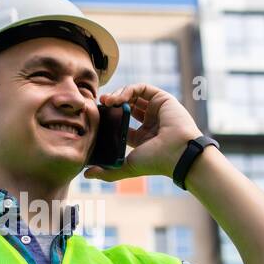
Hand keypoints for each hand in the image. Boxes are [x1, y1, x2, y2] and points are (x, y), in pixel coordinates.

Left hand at [84, 83, 202, 180]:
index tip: (96, 117)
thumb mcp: (127, 166)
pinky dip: (128, 90)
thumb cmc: (156, 162)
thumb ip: (107, 172)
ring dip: (117, 96)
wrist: (178, 154)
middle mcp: (150, 122)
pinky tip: (118, 99)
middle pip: (126, 106)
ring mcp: (156, 110)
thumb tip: (86, 175)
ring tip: (106, 102)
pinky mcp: (162, 99)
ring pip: (132, 95)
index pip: (121, 123)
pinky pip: (141, 88)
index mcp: (142, 137)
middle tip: (98, 105)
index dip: (108, 118)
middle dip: (111, 104)